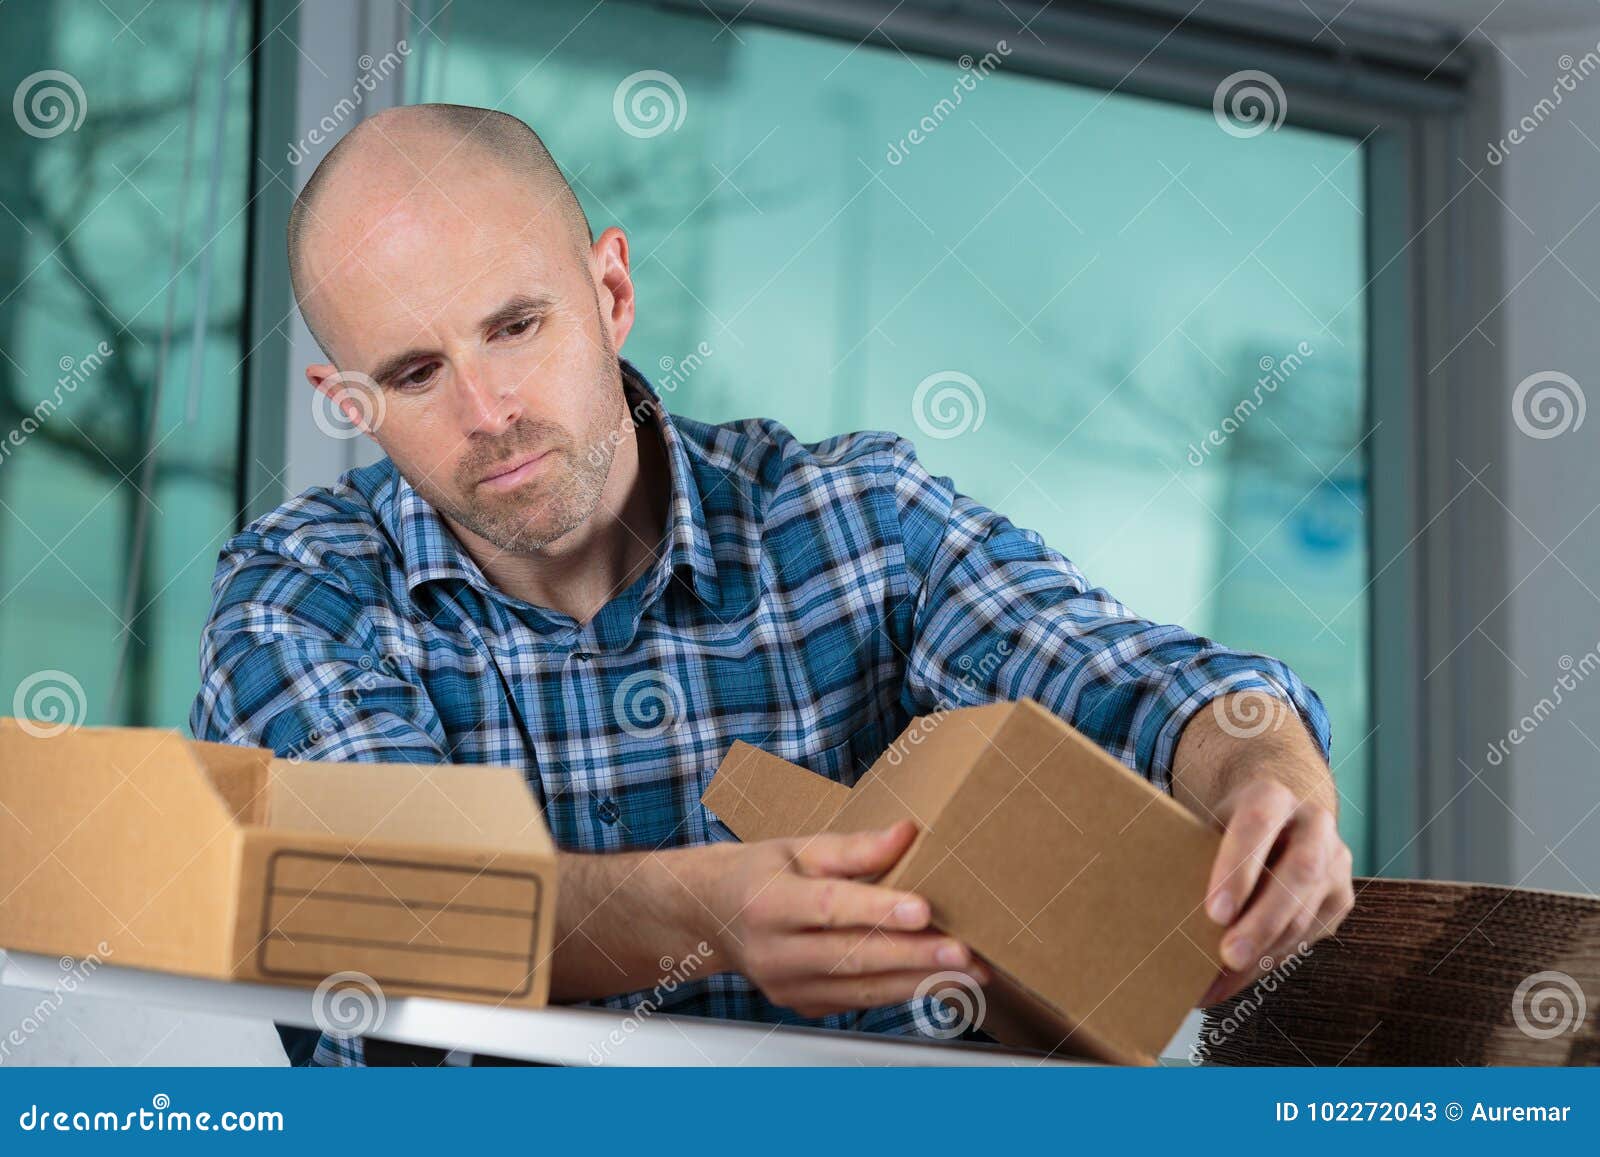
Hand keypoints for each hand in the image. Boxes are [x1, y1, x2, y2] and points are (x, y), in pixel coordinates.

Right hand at [706, 819, 989, 1017]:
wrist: (713, 917)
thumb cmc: (761, 874)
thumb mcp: (800, 846)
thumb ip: (854, 847)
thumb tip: (906, 833)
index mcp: (768, 902)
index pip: (830, 908)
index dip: (878, 910)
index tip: (923, 909)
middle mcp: (774, 952)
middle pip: (852, 956)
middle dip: (913, 956)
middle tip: (963, 953)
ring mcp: (787, 987)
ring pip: (861, 989)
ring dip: (919, 981)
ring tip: (968, 971)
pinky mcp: (803, 1006)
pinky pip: (858, 1002)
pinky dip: (901, 991)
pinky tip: (937, 979)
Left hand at [1199, 779, 1353, 1005]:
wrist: (1278, 815)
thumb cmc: (1228, 827)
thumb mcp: (1212, 824)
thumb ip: (1197, 854)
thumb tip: (1158, 911)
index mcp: (1271, 795)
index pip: (1258, 824)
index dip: (1238, 869)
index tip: (1215, 913)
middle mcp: (1312, 824)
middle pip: (1296, 873)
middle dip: (1261, 921)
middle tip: (1228, 956)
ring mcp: (1335, 860)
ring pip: (1305, 913)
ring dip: (1263, 953)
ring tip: (1220, 982)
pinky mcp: (1340, 896)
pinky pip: (1309, 936)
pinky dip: (1270, 961)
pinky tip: (1238, 978)